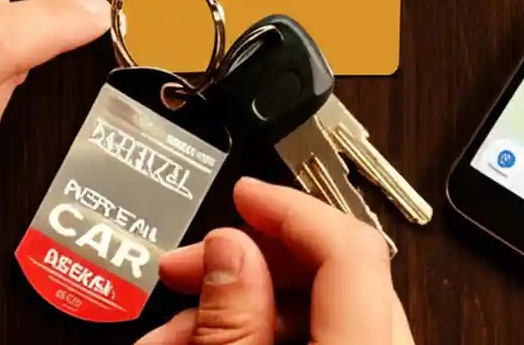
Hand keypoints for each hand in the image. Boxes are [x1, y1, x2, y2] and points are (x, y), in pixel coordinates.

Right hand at [136, 177, 414, 344]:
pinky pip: (326, 342)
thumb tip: (229, 249)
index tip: (244, 193)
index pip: (352, 249)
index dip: (293, 208)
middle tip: (185, 267)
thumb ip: (230, 319)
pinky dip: (266, 339)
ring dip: (243, 309)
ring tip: (171, 332)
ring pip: (324, 313)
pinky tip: (205, 344)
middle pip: (336, 277)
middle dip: (251, 264)